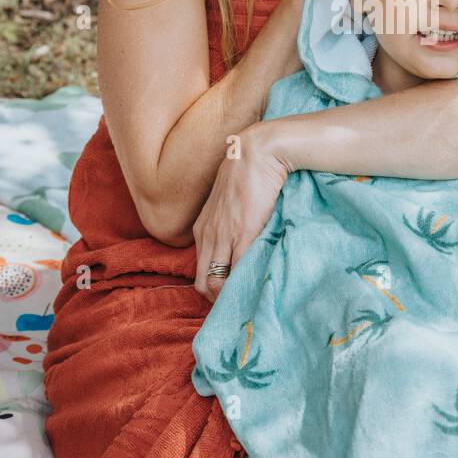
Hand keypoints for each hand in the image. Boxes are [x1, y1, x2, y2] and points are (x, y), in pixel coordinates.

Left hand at [192, 125, 288, 301]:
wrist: (258, 151)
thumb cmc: (248, 173)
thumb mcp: (229, 201)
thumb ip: (230, 223)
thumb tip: (242, 243)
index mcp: (202, 228)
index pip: (200, 271)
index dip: (213, 288)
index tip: (230, 296)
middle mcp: (207, 235)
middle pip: (203, 283)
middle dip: (218, 301)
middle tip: (239, 306)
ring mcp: (223, 236)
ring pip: (216, 283)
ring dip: (230, 297)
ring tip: (248, 302)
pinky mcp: (243, 233)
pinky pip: (238, 271)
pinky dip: (245, 285)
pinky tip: (256, 289)